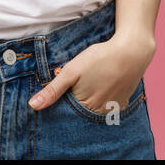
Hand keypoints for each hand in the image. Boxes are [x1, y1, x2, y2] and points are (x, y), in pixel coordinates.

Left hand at [27, 31, 155, 113]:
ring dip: (88, 97)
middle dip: (75, 97)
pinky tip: (102, 82)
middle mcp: (100, 114)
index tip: (66, 83)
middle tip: (80, 77)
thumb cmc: (100, 58)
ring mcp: (113, 109)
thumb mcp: (72, 71)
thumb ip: (53, 90)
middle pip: (80, 110)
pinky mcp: (122, 103)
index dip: (62, 97)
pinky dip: (102, 96)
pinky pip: (107, 105)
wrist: (131, 51)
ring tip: (92, 78)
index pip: (66, 111)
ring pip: (93, 108)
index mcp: (85, 108)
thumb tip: (33, 106)